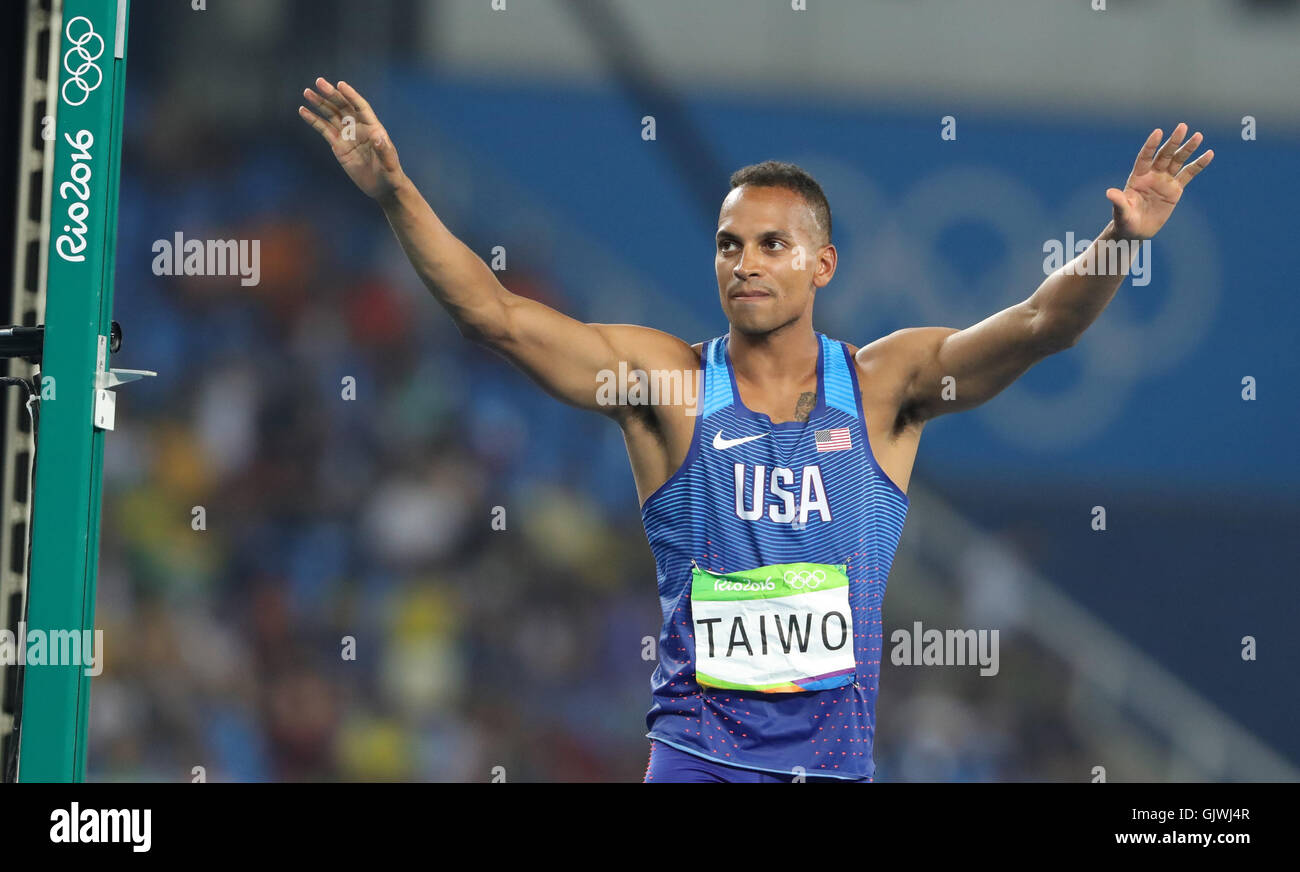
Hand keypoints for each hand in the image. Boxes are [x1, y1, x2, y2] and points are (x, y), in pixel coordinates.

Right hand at [298, 78, 404, 200]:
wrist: (382, 187)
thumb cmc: (391, 174)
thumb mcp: (390, 164)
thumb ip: (384, 150)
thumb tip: (378, 137)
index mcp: (373, 127)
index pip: (361, 107)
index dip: (351, 95)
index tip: (340, 84)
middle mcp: (359, 128)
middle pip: (343, 106)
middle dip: (331, 94)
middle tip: (319, 82)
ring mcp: (347, 135)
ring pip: (331, 115)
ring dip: (319, 103)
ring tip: (307, 92)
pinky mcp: (338, 145)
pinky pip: (324, 129)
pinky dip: (314, 120)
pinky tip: (303, 111)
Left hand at [1105, 123, 1212, 240]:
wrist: (1136, 230)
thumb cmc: (1125, 220)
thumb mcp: (1121, 211)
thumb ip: (1118, 201)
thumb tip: (1109, 193)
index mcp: (1137, 176)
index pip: (1145, 157)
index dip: (1151, 145)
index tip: (1158, 132)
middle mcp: (1152, 174)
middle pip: (1164, 155)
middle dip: (1173, 141)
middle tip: (1182, 126)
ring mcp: (1165, 180)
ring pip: (1178, 161)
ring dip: (1188, 148)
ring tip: (1198, 136)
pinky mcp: (1176, 189)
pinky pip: (1189, 174)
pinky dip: (1199, 164)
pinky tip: (1209, 154)